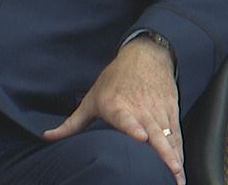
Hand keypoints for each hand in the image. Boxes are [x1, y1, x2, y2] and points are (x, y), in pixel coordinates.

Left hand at [44, 37, 184, 183]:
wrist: (145, 55)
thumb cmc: (116, 78)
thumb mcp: (92, 98)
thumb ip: (72, 123)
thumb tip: (47, 137)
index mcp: (118, 107)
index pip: (127, 119)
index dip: (134, 128)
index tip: (142, 137)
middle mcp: (141, 110)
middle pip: (155, 134)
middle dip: (164, 154)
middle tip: (171, 173)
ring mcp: (158, 111)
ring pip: (169, 137)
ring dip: (175, 158)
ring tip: (178, 177)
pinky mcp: (170, 110)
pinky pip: (176, 133)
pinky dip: (179, 150)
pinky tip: (180, 167)